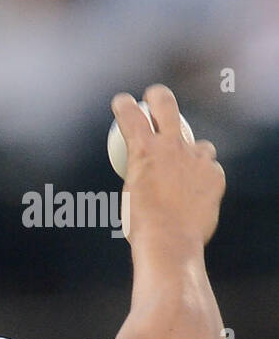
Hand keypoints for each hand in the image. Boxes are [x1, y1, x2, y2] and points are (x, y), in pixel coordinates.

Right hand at [111, 84, 224, 248]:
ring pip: (199, 145)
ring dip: (192, 153)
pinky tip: (196, 193)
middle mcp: (172, 147)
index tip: (123, 102)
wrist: (169, 242)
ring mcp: (197, 159)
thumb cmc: (141, 224)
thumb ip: (142, 173)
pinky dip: (203, 178)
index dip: (124, 105)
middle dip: (158, 96)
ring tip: (186, 171)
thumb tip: (146, 172)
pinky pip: (210, 170)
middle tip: (154, 96)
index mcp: (143, 151)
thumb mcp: (131, 193)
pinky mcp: (215, 175)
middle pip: (167, 106)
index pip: (130, 115)